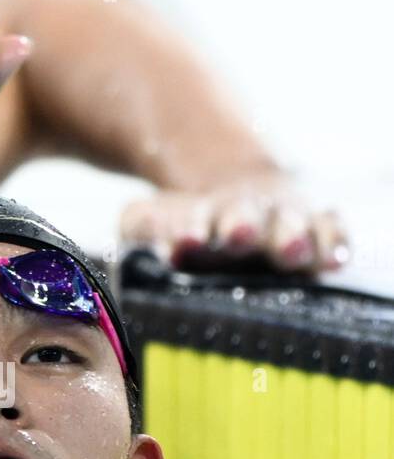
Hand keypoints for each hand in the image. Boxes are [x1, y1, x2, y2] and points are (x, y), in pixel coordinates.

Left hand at [120, 171, 350, 274]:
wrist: (236, 198)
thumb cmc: (185, 233)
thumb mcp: (146, 225)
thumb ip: (137, 233)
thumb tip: (125, 255)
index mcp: (192, 220)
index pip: (186, 225)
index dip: (185, 233)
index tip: (182, 243)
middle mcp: (239, 218)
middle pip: (240, 219)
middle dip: (238, 226)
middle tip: (235, 234)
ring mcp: (280, 222)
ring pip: (287, 224)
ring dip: (289, 236)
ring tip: (291, 251)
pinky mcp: (316, 232)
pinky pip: (329, 232)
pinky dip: (332, 242)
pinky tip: (333, 260)